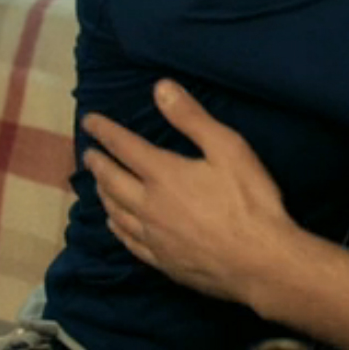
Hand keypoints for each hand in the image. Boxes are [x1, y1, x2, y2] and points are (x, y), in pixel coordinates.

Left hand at [82, 80, 295, 302]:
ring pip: (116, 212)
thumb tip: (160, 88)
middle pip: (112, 181)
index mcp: (164, 174)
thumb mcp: (228, 148)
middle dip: (98, 163)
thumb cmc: (249, 200)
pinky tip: (115, 224)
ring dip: (103, 194)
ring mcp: (153, 237)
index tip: (89, 121)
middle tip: (88, 153)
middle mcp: (149, 205)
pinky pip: (128, 241)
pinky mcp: (162, 261)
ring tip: (97, 183)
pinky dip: (116, 227)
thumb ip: (192, 118)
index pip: (125, 146)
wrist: (260, 261)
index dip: (105, 131)